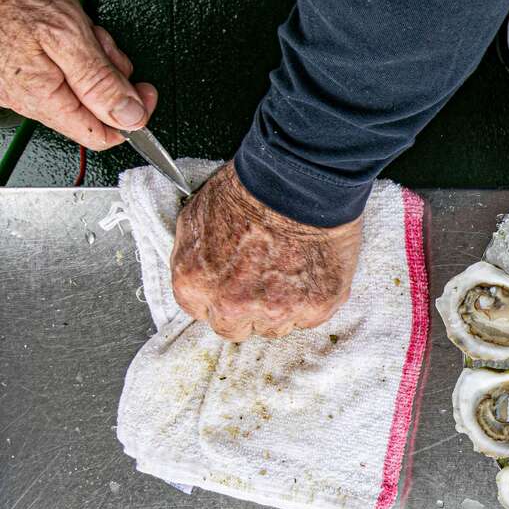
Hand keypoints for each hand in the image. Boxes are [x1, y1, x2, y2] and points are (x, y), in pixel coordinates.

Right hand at [0, 0, 155, 148]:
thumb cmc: (11, 0)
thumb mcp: (68, 36)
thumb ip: (100, 82)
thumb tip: (131, 117)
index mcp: (42, 97)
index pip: (100, 135)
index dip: (129, 117)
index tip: (144, 95)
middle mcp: (26, 99)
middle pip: (93, 109)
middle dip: (110, 77)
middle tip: (103, 48)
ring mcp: (18, 87)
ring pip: (79, 89)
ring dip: (92, 60)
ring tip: (80, 32)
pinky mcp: (16, 72)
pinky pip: (58, 74)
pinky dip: (71, 54)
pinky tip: (64, 34)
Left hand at [172, 163, 362, 339]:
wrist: (298, 180)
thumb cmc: (249, 189)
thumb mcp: (196, 215)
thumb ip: (192, 256)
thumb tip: (200, 270)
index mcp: (196, 284)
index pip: (202, 313)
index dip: (219, 297)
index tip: (233, 285)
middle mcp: (233, 305)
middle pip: (237, 328)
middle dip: (247, 309)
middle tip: (263, 279)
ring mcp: (277, 310)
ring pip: (277, 327)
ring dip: (281, 306)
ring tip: (290, 270)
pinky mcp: (316, 306)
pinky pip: (310, 317)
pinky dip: (312, 299)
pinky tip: (310, 271)